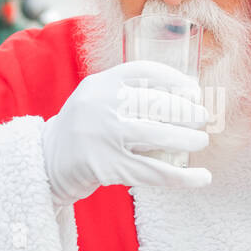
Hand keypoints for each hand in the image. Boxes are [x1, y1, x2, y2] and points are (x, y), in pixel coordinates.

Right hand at [42, 60, 211, 208]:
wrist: (46, 161)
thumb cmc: (84, 127)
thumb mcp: (96, 98)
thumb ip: (127, 91)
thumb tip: (184, 93)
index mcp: (99, 84)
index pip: (144, 71)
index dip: (174, 79)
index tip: (193, 90)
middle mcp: (101, 106)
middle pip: (156, 103)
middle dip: (187, 110)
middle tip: (203, 117)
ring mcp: (104, 137)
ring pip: (158, 136)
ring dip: (187, 139)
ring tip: (202, 141)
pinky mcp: (109, 168)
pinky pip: (154, 172)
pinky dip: (183, 177)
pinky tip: (203, 178)